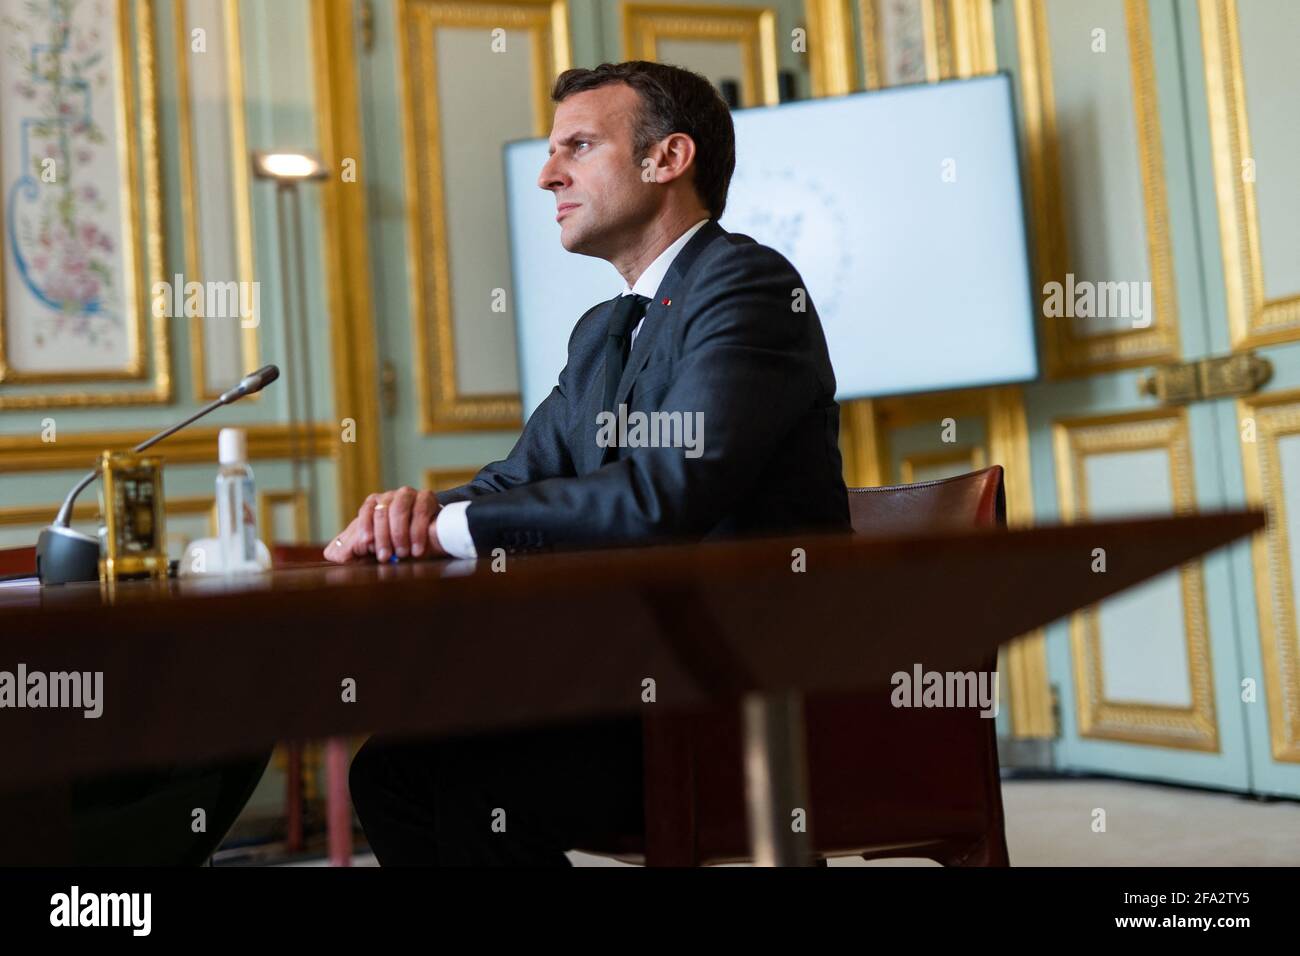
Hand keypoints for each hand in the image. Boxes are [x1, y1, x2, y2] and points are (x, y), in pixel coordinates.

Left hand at [323, 486, 446, 563]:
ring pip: (400, 509)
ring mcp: (409, 495)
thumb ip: (350, 549)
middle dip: (384, 537)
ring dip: (400, 534)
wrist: (428, 536)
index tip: (367, 545)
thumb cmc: (394, 543)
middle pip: (382, 511)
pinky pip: (420, 511)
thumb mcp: (371, 547)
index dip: (365, 528)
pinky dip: (418, 531)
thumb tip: (330, 554)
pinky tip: (417, 549)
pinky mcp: (427, 497)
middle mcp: (390, 496)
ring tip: (404, 554)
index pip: (366, 511)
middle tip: (386, 557)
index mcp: (374, 504)